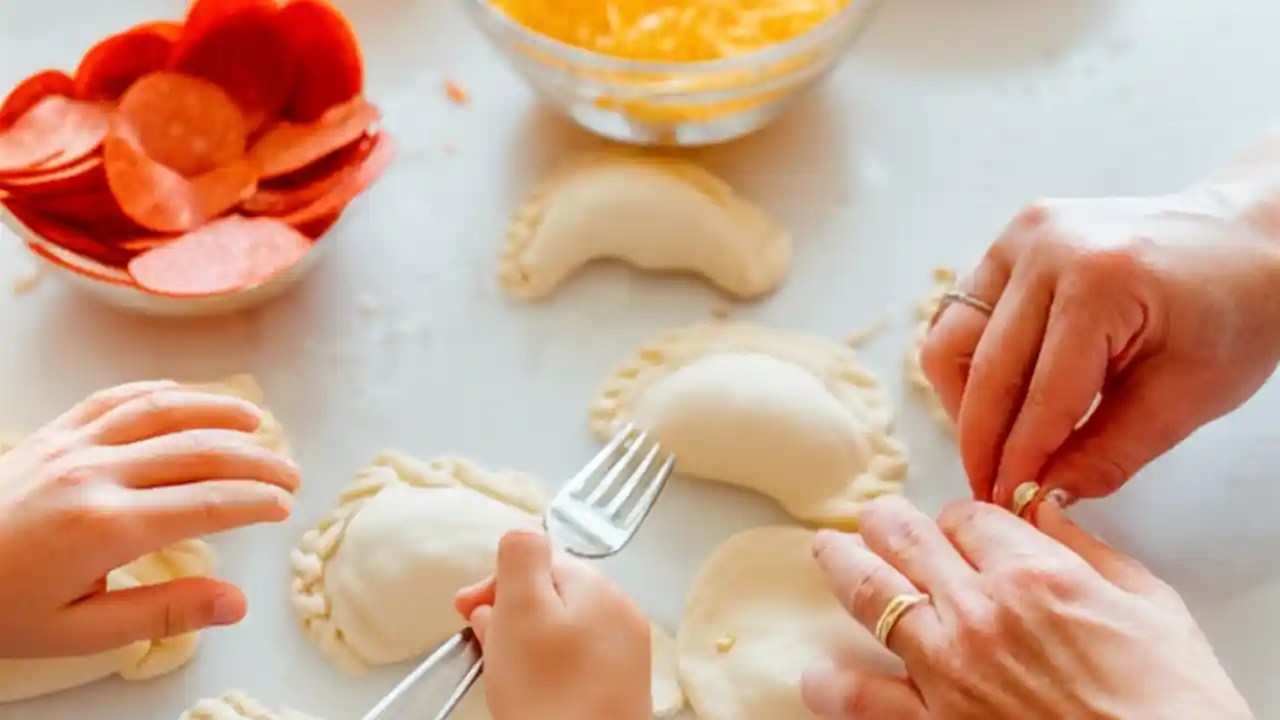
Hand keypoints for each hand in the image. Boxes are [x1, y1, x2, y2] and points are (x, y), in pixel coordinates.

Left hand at [0, 381, 299, 658]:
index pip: (205, 503)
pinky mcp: (50, 435)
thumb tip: (236, 603)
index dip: (254, 502)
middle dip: (254, 461)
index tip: (285, 508)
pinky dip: (158, 392)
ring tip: (257, 423)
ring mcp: (70, 446)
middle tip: (290, 474)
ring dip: (216, 411)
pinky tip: (185, 396)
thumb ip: (162, 613)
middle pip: (197, 451)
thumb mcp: (79, 633)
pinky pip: (113, 399)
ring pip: (161, 412)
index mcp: (105, 527)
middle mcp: (94, 474)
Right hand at [454, 531, 650, 719]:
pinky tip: (529, 692)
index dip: (497, 583)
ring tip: (505, 673)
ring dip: (523, 645)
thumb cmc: (550, 695)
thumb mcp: (521, 608)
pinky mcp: (616, 690)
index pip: (539, 561)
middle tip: (484, 644)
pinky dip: (544, 673)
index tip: (468, 610)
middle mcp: (620, 615)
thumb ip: (521, 558)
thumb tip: (524, 531)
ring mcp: (622, 655)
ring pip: (558, 632)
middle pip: (550, 596)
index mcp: (600, 588)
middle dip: (508, 616)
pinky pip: (572, 664)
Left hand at [802, 496, 1252, 719]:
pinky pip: (866, 699)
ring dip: (842, 566)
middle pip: (906, 541)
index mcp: (1034, 574)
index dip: (960, 517)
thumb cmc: (1174, 703)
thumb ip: (1088, 553)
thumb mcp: (1150, 606)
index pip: (968, 517)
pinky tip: (817, 676)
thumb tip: (1047, 513)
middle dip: (884, 522)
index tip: (958, 526)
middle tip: (872, 518)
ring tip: (825, 552)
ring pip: (871, 596)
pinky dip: (835, 686)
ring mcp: (949, 669)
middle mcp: (980, 612)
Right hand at [923, 190, 1279, 505]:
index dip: (1019, 459)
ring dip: (965, 400)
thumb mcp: (1188, 396)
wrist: (1250, 239)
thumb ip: (1110, 452)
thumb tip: (1044, 492)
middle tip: (989, 487)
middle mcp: (1046, 247)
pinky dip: (974, 362)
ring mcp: (1020, 237)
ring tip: (994, 440)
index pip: (1040, 395)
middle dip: (981, 440)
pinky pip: (963, 313)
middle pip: (983, 369)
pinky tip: (1005, 393)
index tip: (1007, 503)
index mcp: (1100, 281)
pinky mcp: (1010, 241)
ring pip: (951, 338)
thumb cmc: (1235, 309)